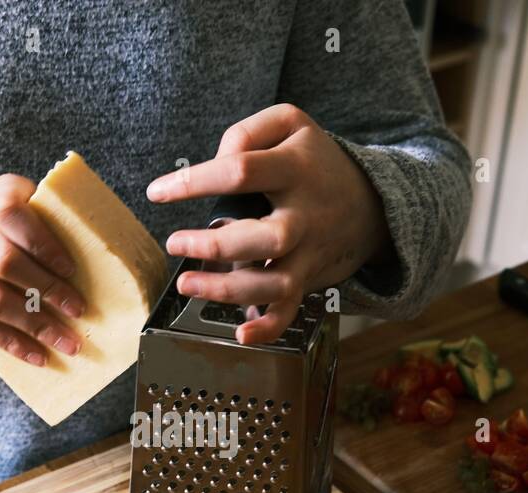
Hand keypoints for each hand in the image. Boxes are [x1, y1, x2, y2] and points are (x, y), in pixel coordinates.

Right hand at [0, 176, 85, 365]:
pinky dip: (9, 342)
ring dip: (33, 326)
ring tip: (66, 343)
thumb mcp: (19, 206)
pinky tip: (35, 355)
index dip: (42, 244)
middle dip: (46, 292)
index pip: (13, 215)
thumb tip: (99, 265)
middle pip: (4, 263)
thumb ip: (48, 223)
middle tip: (79, 312)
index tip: (70, 270)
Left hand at [146, 104, 390, 344]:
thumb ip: (247, 133)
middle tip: (175, 243)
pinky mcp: (308, 278)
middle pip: (269, 238)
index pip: (242, 172)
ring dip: (229, 290)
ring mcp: (309, 251)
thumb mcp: (290, 124)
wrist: (371, 203)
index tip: (157, 193)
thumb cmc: (315, 161)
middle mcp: (306, 215)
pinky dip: (269, 327)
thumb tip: (216, 160)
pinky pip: (291, 310)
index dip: (194, 182)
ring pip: (276, 282)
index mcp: (296, 169)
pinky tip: (241, 334)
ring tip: (187, 285)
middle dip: (217, 246)